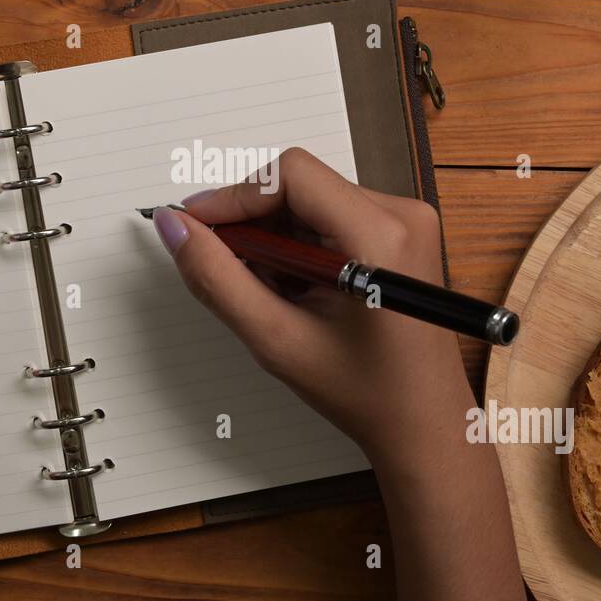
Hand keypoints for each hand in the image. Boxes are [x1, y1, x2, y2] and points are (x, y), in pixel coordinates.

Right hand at [153, 148, 524, 600]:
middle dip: (252, 222)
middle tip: (223, 267)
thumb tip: (176, 229)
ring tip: (266, 292)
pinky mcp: (400, 234)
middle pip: (300, 184)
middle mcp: (402, 216)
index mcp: (381, 236)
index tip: (195, 225)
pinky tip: (293, 291)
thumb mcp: (277, 339)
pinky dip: (298, 246)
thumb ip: (217, 278)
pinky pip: (331, 216)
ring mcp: (406, 222)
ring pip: (311, 200)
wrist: (424, 425)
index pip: (291, 175)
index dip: (234, 196)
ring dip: (274, 237)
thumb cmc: (367, 393)